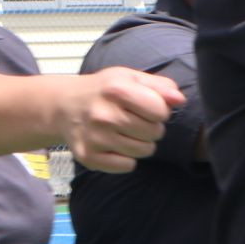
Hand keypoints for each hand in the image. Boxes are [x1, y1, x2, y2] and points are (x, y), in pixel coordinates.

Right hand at [57, 68, 181, 173]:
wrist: (64, 106)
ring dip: (141, 144)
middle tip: (135, 121)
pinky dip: (126, 158)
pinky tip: (115, 145)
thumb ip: (159, 86)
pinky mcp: (89, 156)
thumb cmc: (104, 91)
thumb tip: (180, 100)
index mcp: (116, 90)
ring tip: (126, 132)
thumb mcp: (129, 78)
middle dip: (151, 128)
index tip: (147, 107)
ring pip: (143, 151)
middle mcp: (104, 115)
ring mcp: (95, 138)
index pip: (161, 111)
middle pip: (155, 133)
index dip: (159, 110)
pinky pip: (127, 165)